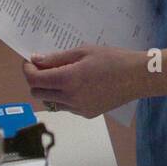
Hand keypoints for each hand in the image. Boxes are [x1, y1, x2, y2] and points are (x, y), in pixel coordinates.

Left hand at [23, 45, 146, 118]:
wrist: (138, 77)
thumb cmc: (113, 59)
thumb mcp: (83, 51)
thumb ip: (57, 58)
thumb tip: (36, 60)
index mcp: (68, 79)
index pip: (34, 79)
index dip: (28, 69)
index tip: (30, 62)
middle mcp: (70, 98)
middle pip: (37, 93)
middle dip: (35, 80)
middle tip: (44, 67)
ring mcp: (79, 109)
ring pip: (50, 102)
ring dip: (49, 89)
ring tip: (62, 76)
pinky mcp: (87, 114)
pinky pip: (66, 107)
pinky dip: (63, 97)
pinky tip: (77, 85)